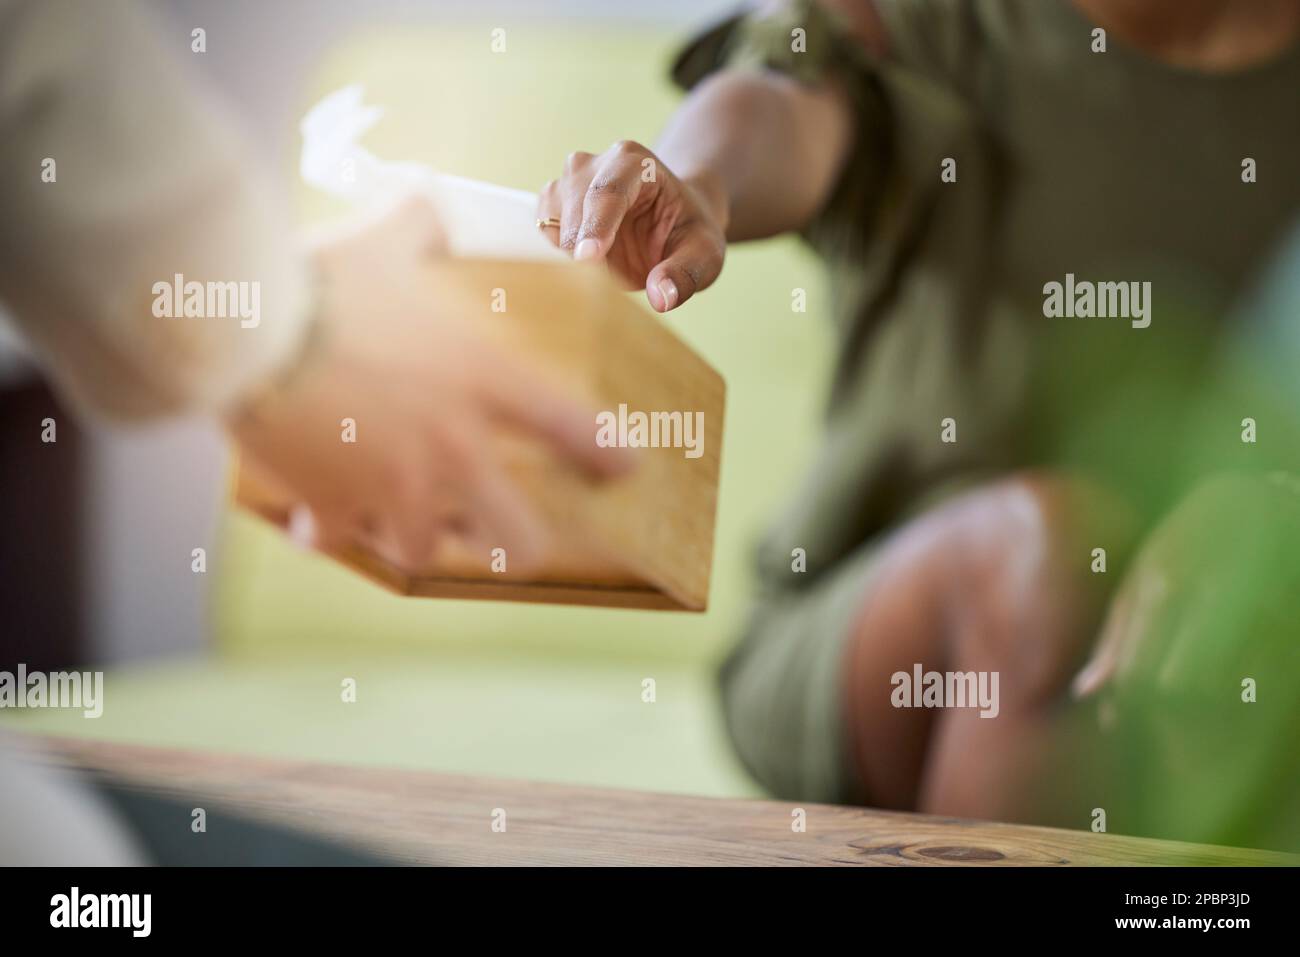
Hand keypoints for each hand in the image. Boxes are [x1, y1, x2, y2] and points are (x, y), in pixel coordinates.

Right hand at [227, 195, 632, 573]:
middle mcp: (453, 447)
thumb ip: (419, 223)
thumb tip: (427, 196)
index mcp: (481, 381)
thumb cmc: (323, 279)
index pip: (569, 427)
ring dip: (418, 539)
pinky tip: (313, 528)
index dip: (604, 453)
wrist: (247, 329)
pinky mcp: (336, 507)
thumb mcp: (384, 239)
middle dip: (519, 543)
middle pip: (518, 536)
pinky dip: (329, 535)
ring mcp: (396, 487)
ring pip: (428, 551)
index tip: (622, 467)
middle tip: (505, 535)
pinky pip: (342, 542)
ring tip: (401, 525)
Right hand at [537, 140, 728, 312]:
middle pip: (574, 206)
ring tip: (601, 275)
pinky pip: (543, 234)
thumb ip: (686, 274)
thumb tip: (662, 298)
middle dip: (581, 249)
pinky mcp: (553, 205)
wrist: (670, 222)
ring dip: (567, 255)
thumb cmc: (688, 233)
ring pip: (552, 220)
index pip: (608, 192)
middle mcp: (593, 164)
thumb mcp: (705, 254)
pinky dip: (555, 257)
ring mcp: (568, 182)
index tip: (588, 260)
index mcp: (634, 162)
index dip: (595, 227)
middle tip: (602, 285)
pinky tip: (583, 270)